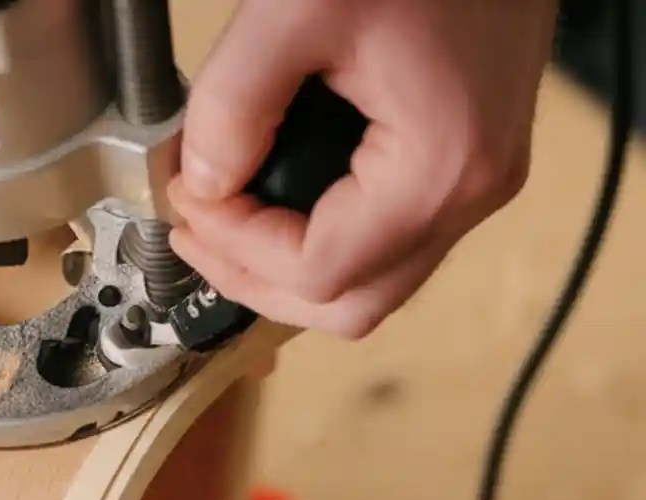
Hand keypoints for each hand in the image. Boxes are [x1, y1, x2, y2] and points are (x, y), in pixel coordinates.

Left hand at [169, 0, 558, 338]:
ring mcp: (478, 182)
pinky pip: (390, 240)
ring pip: (372, 284)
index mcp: (439, 169)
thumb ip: (234, 104)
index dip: (235, 248)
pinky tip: (276, 196)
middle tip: (196, 231)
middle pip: (349, 304)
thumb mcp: (295, 9)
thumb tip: (203, 184)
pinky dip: (323, 237)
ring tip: (225, 220)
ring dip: (288, 268)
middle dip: (256, 280)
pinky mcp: (468, 161)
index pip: (317, 271)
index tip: (189, 198)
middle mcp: (472, 194)